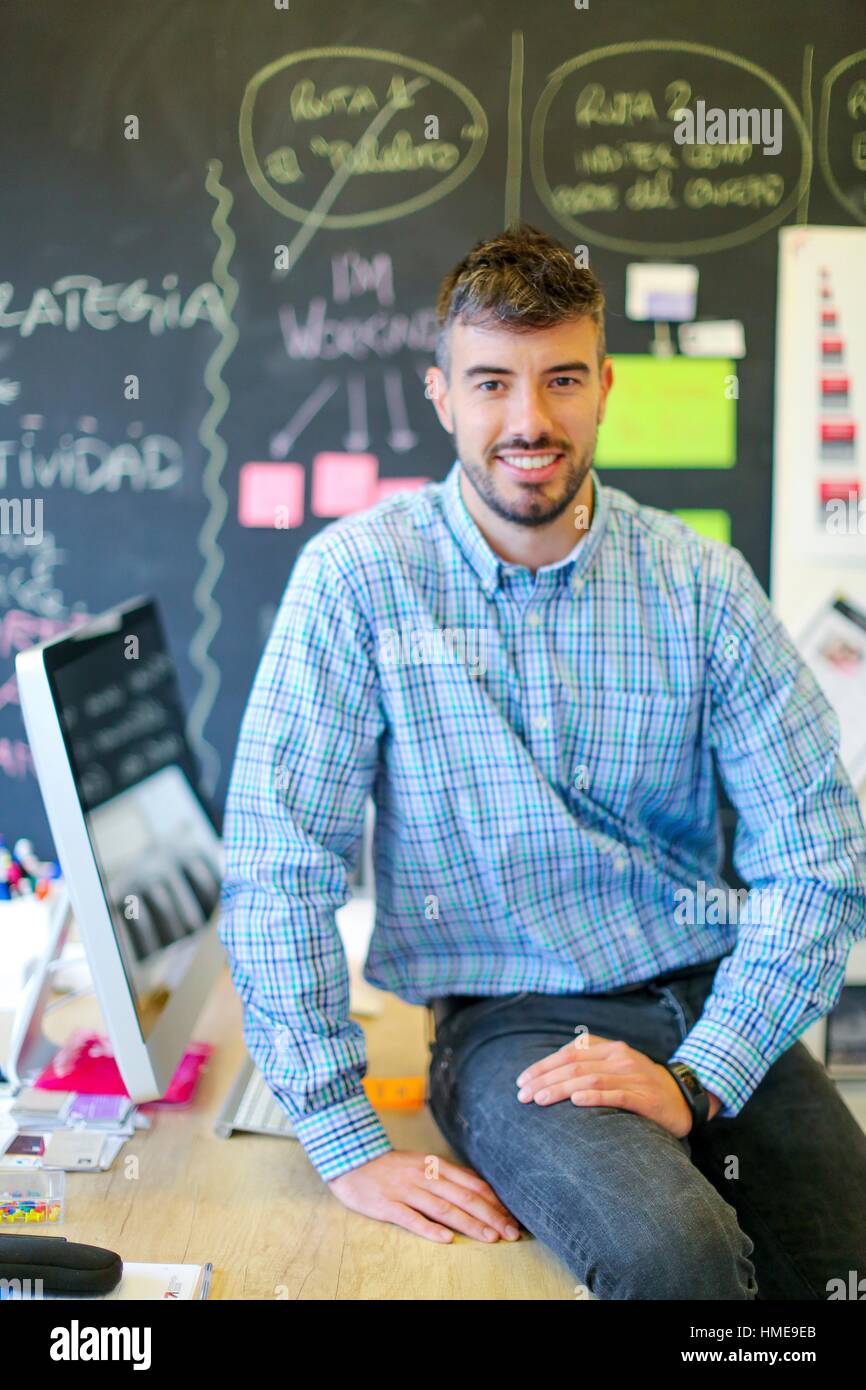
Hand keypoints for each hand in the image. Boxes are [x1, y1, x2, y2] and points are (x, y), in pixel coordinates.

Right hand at [326, 1149, 523, 1244]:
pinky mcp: (387, 1205)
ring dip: (469, 1224)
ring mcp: (405, 1190)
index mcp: (434, 1165)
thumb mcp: (421, 1164)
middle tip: (511, 1233)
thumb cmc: (390, 1166)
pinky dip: (429, 1229)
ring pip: (443, 1208)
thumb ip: (446, 1176)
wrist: (350, 1159)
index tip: (511, 1218)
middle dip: (491, 1216)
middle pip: (463, 1197)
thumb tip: (477, 1191)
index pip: (472, 1184)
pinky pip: (411, 1218)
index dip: (494, 1202)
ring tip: (490, 1238)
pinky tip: (446, 1240)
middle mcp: (424, 1176)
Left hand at [515, 1033, 720, 1138]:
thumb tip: (549, 1073)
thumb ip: (589, 1064)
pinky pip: (616, 1095)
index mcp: (610, 1048)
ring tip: (539, 1100)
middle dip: (544, 1080)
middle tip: (522, 1095)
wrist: (684, 1098)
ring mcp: (634, 1077)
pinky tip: (575, 1101)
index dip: (542, 1066)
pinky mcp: (646, 1098)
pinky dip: (594, 1097)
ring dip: (560, 1089)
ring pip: (590, 1079)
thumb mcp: (616, 1066)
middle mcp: (620, 1057)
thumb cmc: (642, 1084)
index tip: (521, 1081)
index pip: (568, 1053)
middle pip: (574, 1065)